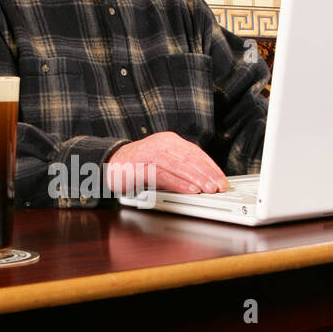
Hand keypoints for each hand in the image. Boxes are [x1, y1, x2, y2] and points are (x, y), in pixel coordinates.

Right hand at [105, 131, 229, 194]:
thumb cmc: (139, 166)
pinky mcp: (137, 167)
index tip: (223, 179)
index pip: (195, 152)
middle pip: (189, 158)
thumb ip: (181, 167)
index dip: (211, 166)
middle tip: (220, 186)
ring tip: (208, 189)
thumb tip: (206, 180)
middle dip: (207, 173)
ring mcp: (148, 154)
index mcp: (169, 142)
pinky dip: (177, 183)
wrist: (110, 165)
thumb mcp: (164, 163)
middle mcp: (160, 144)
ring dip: (195, 178)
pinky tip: (188, 190)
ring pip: (177, 165)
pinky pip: (161, 175)